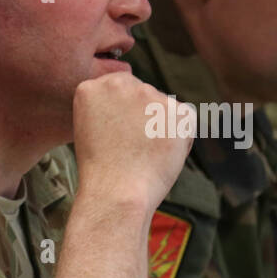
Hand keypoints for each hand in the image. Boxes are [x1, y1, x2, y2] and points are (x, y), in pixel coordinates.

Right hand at [72, 72, 192, 210]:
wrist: (116, 193)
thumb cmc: (103, 171)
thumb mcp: (91, 130)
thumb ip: (109, 109)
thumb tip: (136, 105)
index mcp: (92, 88)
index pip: (120, 90)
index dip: (124, 116)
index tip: (118, 138)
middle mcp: (119, 84)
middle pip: (143, 96)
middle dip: (144, 119)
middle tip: (132, 149)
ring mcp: (149, 94)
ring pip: (164, 109)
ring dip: (162, 128)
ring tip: (146, 155)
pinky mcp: (176, 110)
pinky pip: (185, 121)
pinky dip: (180, 139)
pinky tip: (162, 156)